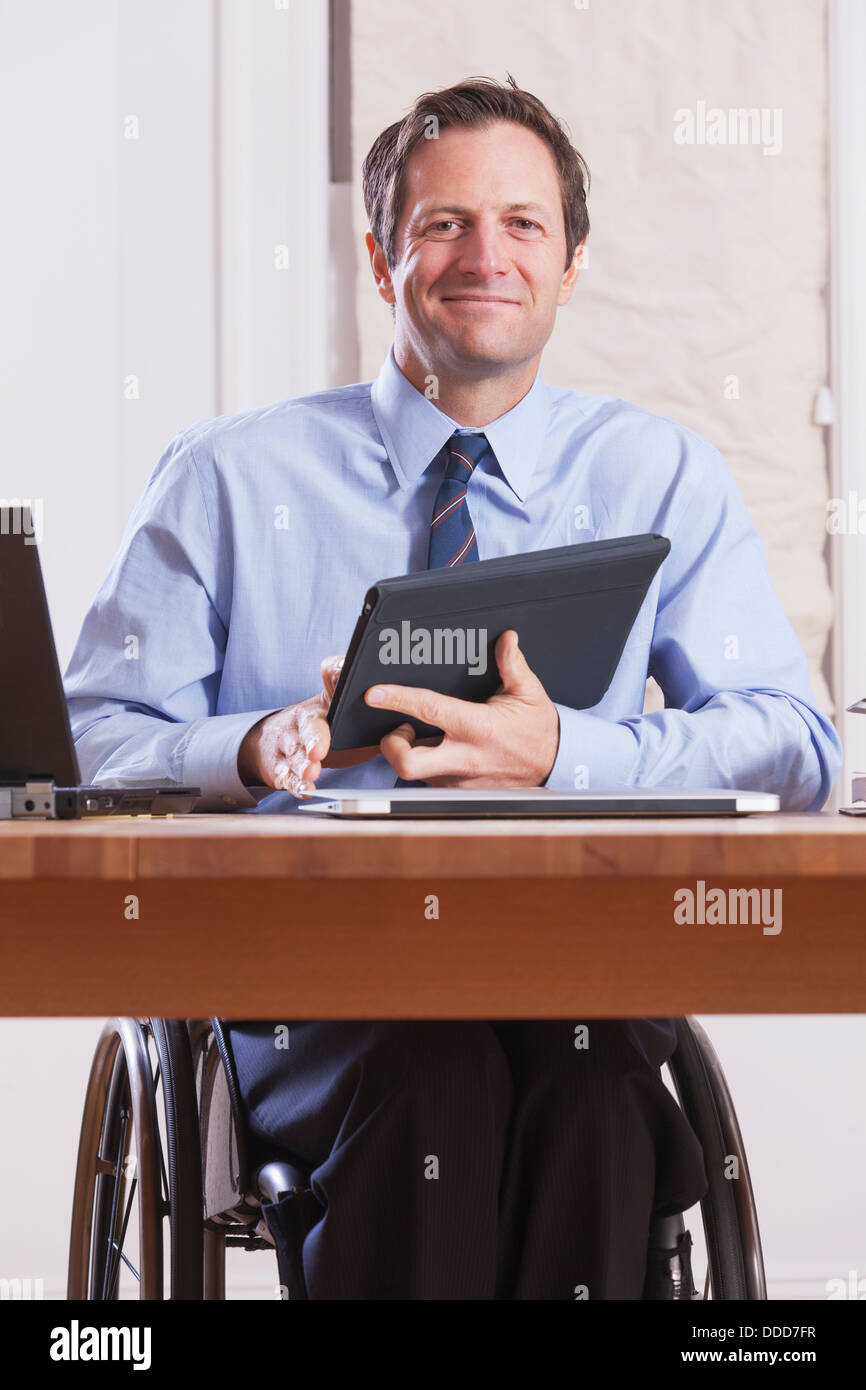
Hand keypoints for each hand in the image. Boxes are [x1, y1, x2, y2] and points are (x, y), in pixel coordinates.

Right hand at [237, 655, 378, 797]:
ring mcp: (290, 742)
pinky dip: (296, 783)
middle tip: (319, 750)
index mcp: (328, 697)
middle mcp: (306, 717)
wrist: (283, 740)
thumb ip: (375, 706)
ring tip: (310, 773)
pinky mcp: (283, 766)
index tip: (344, 677)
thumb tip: (415, 698)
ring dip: (302, 763)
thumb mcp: (351, 710)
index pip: (331, 675)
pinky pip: (288, 775)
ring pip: (295, 751)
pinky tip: (305, 788)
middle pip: (309, 723)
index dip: (336, 674)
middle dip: (313, 736)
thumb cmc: (330, 724)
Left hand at [364, 629, 559, 786]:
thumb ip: (512, 665)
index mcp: (478, 727)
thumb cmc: (537, 729)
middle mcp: (464, 758)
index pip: (429, 710)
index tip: (374, 694)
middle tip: (400, 729)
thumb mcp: (529, 693)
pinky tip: (438, 749)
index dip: (397, 699)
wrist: (554, 766)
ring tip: (423, 735)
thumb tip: (506, 639)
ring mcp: (458, 780)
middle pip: (407, 763)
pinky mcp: (456, 791)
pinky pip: (428, 778)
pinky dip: (425, 763)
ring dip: (409, 752)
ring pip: (414, 772)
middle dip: (390, 745)